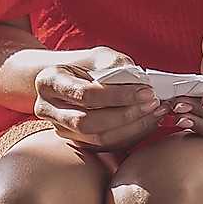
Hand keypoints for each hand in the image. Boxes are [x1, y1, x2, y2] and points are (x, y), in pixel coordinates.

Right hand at [33, 47, 166, 152]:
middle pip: (88, 122)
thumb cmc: (86, 65)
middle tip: (152, 104)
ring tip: (154, 113)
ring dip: (132, 128)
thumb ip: (117, 67)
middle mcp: (47, 109)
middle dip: (125, 115)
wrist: (69, 79)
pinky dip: (130, 136)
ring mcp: (59, 129)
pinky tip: (147, 123)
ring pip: (97, 138)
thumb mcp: (99, 56)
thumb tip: (141, 84)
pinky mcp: (75, 142)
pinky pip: (105, 146)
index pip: (85, 94)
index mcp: (49, 81)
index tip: (145, 91)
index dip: (118, 95)